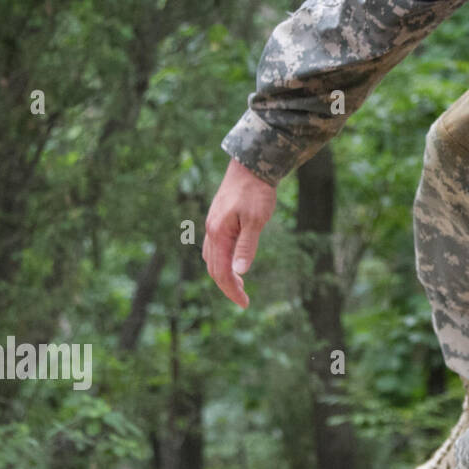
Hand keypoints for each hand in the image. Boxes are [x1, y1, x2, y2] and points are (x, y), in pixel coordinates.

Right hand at [203, 158, 276, 307]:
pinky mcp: (218, 219)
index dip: (232, 290)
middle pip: (214, 268)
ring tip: (240, 284)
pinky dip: (222, 260)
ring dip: (224, 274)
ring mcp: (213, 224)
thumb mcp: (257, 220)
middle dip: (228, 286)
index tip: (245, 304)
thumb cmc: (257, 192)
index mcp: (218, 234)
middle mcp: (211, 231)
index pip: (221, 272)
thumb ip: (247, 247)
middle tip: (244, 300)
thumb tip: (240, 272)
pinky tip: (233, 261)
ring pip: (212, 257)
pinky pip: (215, 246)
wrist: (251, 165)